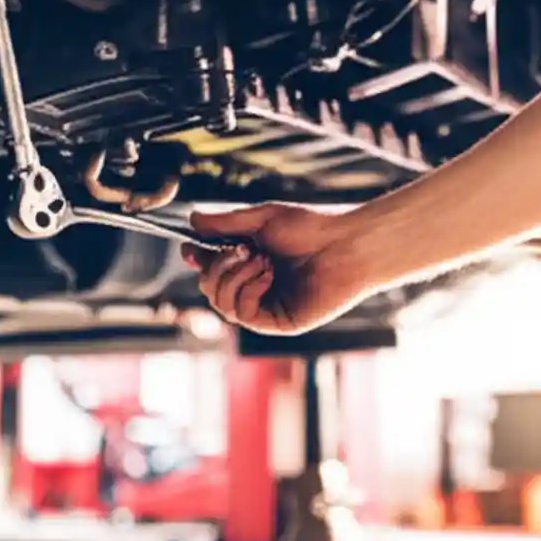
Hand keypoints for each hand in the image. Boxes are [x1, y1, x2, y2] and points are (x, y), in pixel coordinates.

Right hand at [184, 204, 367, 334]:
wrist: (347, 244)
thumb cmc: (313, 228)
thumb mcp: (262, 219)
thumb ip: (226, 222)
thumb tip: (192, 219)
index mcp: (252, 262)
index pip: (211, 268)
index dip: (197, 260)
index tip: (192, 247)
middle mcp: (257, 286)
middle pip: (210, 289)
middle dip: (216, 267)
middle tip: (241, 248)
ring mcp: (268, 306)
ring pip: (222, 304)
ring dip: (233, 277)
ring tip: (261, 258)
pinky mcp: (279, 322)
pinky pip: (244, 315)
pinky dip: (248, 290)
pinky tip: (266, 273)